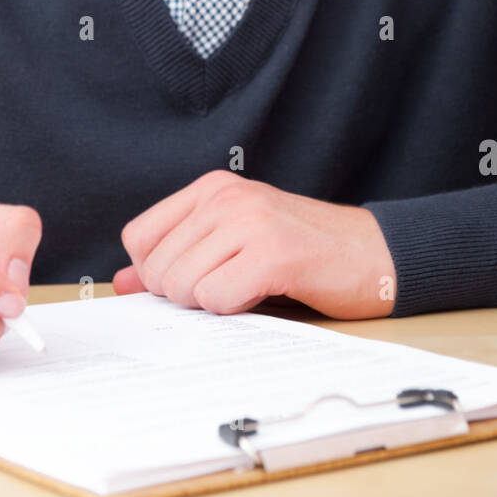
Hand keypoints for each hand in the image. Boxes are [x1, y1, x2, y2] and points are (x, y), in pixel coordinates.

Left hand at [113, 170, 396, 318]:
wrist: (374, 254)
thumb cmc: (303, 252)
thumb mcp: (233, 244)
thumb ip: (177, 257)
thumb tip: (121, 282)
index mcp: (212, 188)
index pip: (138, 237)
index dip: (154, 272)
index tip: (192, 278)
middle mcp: (226, 196)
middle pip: (157, 269)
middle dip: (184, 295)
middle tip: (230, 287)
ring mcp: (251, 221)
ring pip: (182, 286)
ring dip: (210, 303)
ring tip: (248, 288)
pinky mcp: (275, 254)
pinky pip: (216, 298)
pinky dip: (233, 309)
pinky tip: (262, 293)